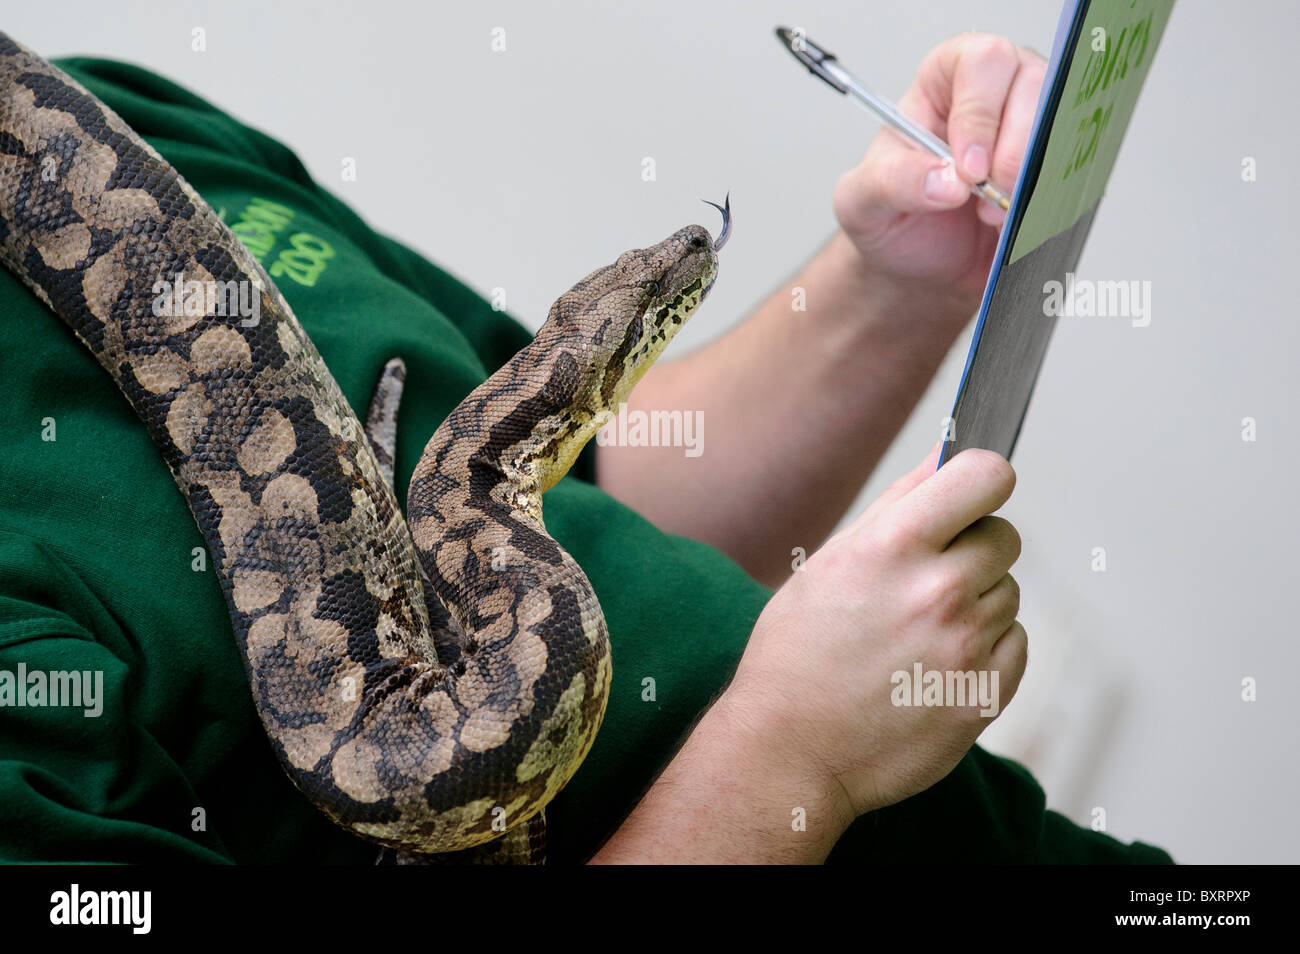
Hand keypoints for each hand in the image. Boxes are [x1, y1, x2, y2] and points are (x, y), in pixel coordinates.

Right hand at [718, 444, 1027, 820]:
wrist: (788, 752)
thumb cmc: (796, 653)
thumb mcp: (829, 562)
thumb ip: (896, 507)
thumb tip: (947, 461)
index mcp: (894, 545)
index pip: (988, 474)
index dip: (981, 482)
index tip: (968, 498)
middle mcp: (938, 590)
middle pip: (1005, 536)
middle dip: (973, 550)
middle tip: (926, 581)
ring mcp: (967, 646)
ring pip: (1008, 593)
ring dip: (975, 603)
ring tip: (917, 635)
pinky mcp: (985, 695)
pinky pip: (1015, 644)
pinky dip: (986, 649)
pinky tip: (934, 665)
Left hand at [833, 34, 1046, 308]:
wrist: (919, 268)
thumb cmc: (892, 220)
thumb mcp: (863, 203)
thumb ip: (893, 183)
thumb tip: (946, 181)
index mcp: (944, 81)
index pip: (980, 62)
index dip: (979, 114)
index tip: (967, 169)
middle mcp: (996, 92)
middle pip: (1034, 84)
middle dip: (1012, 151)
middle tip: (984, 198)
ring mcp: (1033, 127)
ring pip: (1063, 124)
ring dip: (1032, 178)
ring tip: (992, 216)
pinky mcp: (1055, 165)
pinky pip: (1077, 168)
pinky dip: (1049, 199)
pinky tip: (1017, 221)